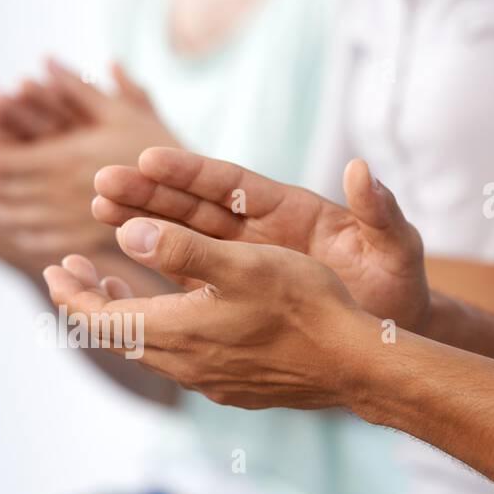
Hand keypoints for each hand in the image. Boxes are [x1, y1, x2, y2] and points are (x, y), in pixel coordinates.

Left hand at [0, 59, 180, 258]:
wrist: (193, 211)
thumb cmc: (160, 153)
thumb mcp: (124, 113)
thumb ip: (80, 89)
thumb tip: (44, 60)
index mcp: (64, 164)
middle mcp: (59, 198)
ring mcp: (65, 225)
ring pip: (7, 214)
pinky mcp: (75, 242)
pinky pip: (28, 234)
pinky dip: (4, 221)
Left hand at [42, 217, 378, 410]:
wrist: (355, 365)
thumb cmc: (304, 306)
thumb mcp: (242, 264)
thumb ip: (181, 249)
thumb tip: (126, 234)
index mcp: (176, 332)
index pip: (98, 319)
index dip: (71, 293)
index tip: (53, 267)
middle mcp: (183, 364)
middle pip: (115, 335)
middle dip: (88, 301)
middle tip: (71, 270)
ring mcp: (208, 380)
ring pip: (145, 347)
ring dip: (123, 315)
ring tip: (112, 286)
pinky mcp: (232, 386)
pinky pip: (175, 357)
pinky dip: (156, 329)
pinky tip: (172, 314)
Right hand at [92, 148, 430, 332]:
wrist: (389, 334)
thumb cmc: (397, 286)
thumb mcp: (395, 246)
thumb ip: (379, 211)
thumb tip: (364, 171)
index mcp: (290, 209)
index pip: (231, 183)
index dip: (191, 171)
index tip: (148, 159)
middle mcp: (258, 229)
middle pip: (194, 204)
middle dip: (148, 192)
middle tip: (101, 181)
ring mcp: (241, 259)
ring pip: (182, 237)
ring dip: (140, 223)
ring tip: (96, 208)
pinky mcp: (233, 290)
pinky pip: (187, 275)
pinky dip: (156, 267)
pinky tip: (119, 264)